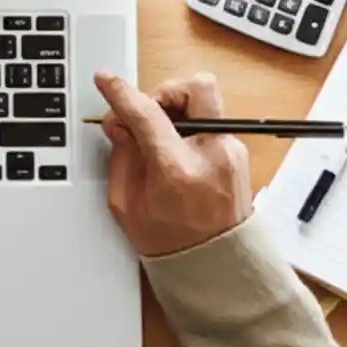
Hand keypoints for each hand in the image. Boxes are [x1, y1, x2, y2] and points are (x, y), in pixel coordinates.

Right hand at [95, 72, 252, 257]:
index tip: (106, 81)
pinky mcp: (239, 152)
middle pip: (197, 87)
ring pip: (206, 101)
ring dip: (178, 110)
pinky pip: (212, 121)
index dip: (121, 92)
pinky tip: (177, 152)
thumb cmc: (171, 242)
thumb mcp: (127, 205)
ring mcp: (231, 151)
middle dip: (167, 90)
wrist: (216, 266)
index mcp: (178, 170)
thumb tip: (119, 122)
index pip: (147, 113)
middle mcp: (212, 154)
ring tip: (161, 139)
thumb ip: (121, 156)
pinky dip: (191, 127)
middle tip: (148, 114)